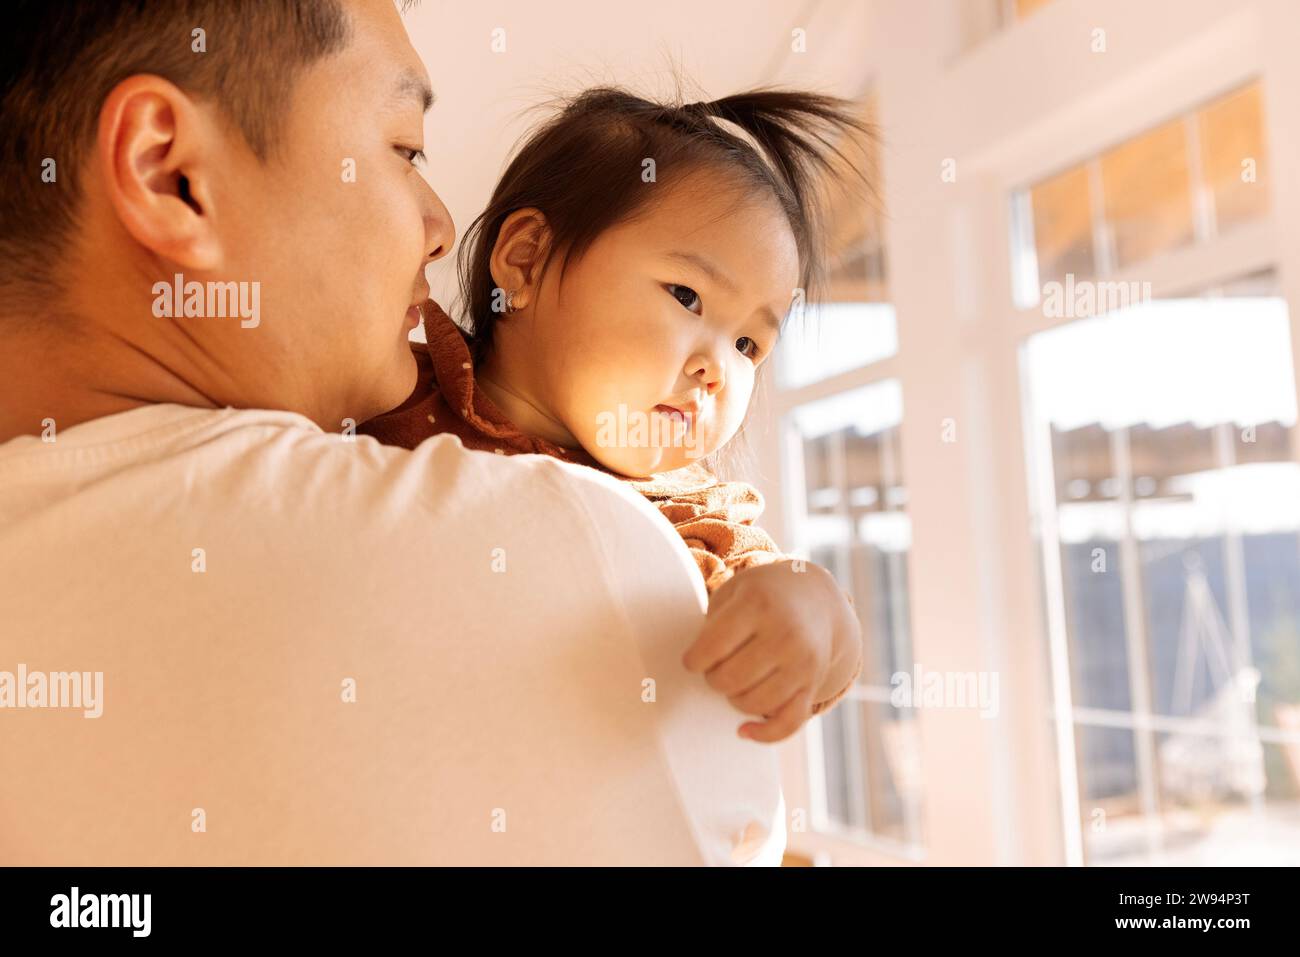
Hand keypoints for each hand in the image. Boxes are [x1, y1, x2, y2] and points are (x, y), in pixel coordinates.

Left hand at [681, 560, 861, 742]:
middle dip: (713, 679)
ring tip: (734, 682)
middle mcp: (785, 633)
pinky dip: (763, 734)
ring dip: (734, 699)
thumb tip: (697, 669)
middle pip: (730, 679)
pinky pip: (787, 723)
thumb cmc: (763, 596)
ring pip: (753, 704)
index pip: (712, 647)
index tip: (693, 660)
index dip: (693, 660)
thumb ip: (713, 623)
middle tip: (716, 667)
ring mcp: (803, 662)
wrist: (815, 599)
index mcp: (759, 605)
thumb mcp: (735, 590)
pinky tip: (743, 730)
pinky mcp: (812, 685)